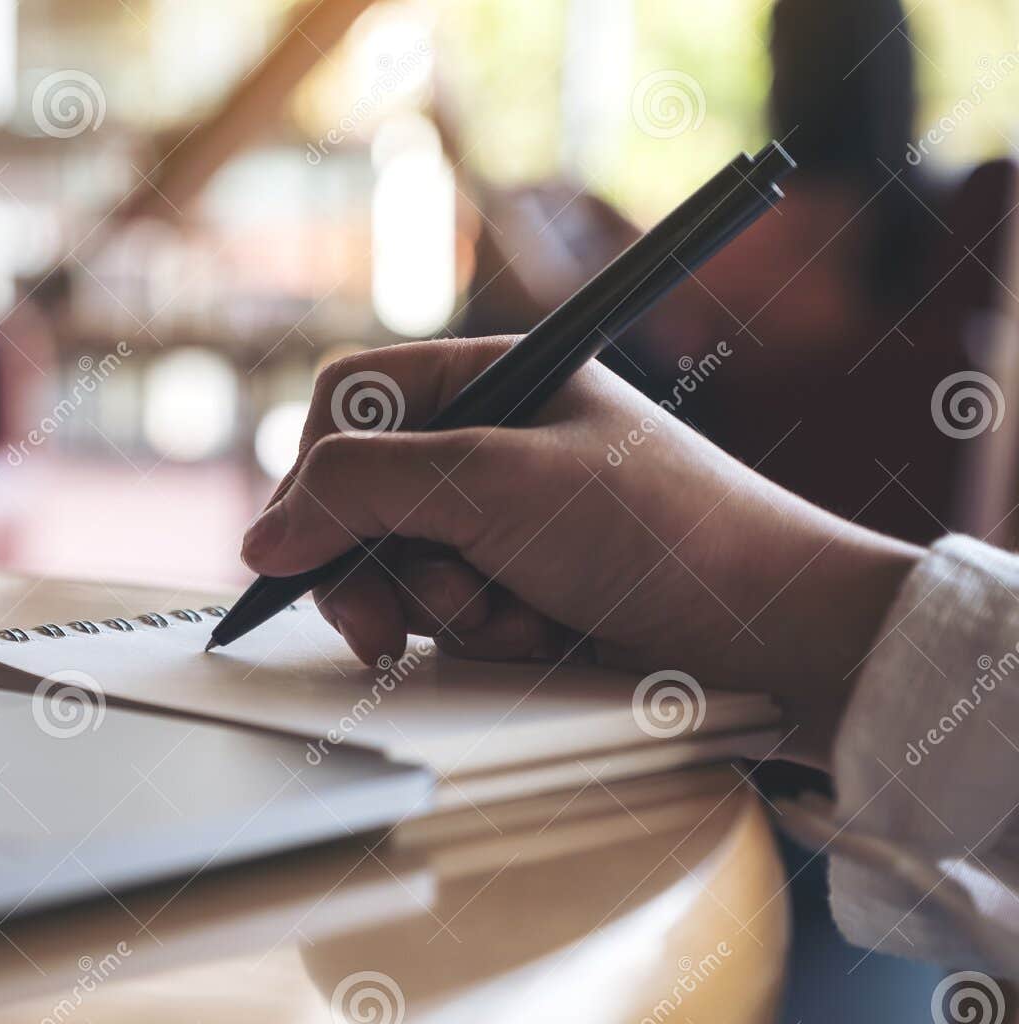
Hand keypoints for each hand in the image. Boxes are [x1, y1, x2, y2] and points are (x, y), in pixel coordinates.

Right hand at [241, 337, 924, 766]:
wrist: (772, 631)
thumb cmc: (657, 530)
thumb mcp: (496, 484)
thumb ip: (364, 490)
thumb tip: (260, 536)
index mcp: (486, 379)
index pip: (349, 404)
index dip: (314, 473)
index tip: (301, 546)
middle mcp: (484, 444)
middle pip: (356, 497)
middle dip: (375, 563)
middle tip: (385, 621)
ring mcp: (498, 520)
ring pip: (393, 565)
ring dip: (435, 606)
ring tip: (506, 618)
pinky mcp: (514, 588)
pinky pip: (440, 614)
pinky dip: (474, 635)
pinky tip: (534, 636)